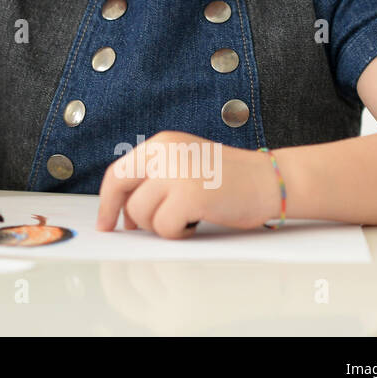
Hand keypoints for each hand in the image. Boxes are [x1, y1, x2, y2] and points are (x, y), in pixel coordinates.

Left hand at [95, 131, 280, 238]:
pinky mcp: (190, 195)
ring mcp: (176, 173)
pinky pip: (164, 228)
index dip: (107, 201)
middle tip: (137, 231)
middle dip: (130, 218)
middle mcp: (164, 153)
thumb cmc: (229, 179)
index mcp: (161, 144)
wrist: (271, 180)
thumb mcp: (185, 162)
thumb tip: (123, 211)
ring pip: (141, 214)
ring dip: (161, 226)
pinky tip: (196, 224)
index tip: (106, 222)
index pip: (117, 173)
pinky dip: (178, 233)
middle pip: (122, 194)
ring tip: (186, 218)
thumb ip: (155, 176)